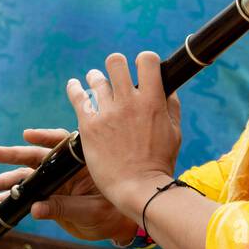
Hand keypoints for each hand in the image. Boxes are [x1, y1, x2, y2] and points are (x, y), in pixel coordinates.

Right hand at [0, 128, 136, 241]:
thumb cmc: (113, 214)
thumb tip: (34, 209)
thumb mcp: (92, 211)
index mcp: (81, 163)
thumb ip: (64, 209)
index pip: (62, 144)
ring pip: (23, 178)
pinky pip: (21, 197)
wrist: (117, 227)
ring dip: (1, 182)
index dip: (44, 137)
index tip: (27, 134)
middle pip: (36, 158)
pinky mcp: (45, 197)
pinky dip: (3, 200)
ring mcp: (53, 182)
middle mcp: (64, 168)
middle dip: (12, 156)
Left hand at [65, 52, 182, 217]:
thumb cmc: (159, 162)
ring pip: (96, 79)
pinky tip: (73, 85)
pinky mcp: (90, 126)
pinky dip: (75, 89)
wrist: (138, 188)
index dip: (144, 60)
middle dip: (117, 65)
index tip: (141, 66)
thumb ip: (171, 106)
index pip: (147, 61)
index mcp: (153, 101)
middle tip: (116, 72)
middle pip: (116, 63)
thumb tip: (168, 88)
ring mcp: (108, 113)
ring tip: (95, 79)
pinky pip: (78, 97)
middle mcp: (129, 102)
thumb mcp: (175, 132)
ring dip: (96, 78)